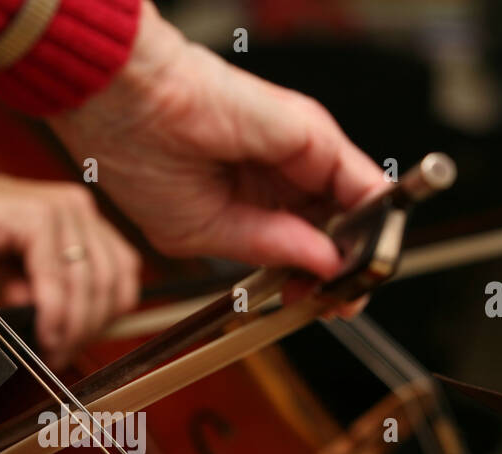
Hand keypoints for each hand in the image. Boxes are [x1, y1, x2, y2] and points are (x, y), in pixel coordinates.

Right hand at [0, 154, 140, 367]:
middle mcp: (80, 209)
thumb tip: (69, 337)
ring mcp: (63, 209)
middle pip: (111, 282)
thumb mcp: (17, 280)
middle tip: (61, 356)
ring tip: (51, 351)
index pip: (122, 273)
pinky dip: (53, 314)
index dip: (107, 316)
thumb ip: (50, 301)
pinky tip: (43, 334)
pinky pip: (57, 279)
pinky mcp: (39, 216)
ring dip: (72, 328)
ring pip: (88, 284)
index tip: (79, 344)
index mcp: (83, 219)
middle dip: (89, 329)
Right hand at [49, 3, 384, 287]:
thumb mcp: (206, 228)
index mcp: (241, 200)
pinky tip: (371, 240)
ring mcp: (293, 154)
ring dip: (361, 245)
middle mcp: (273, 175)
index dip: (313, 274)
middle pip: (326, 225)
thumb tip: (323, 264)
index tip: (326, 304)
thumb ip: (269, 244)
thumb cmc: (139, 157)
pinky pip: (355, 176)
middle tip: (348, 302)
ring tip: (359, 280)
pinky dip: (372, 210)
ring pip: (347, 205)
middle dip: (343, 266)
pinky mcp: (309, 133)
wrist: (130, 101)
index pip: (292, 240)